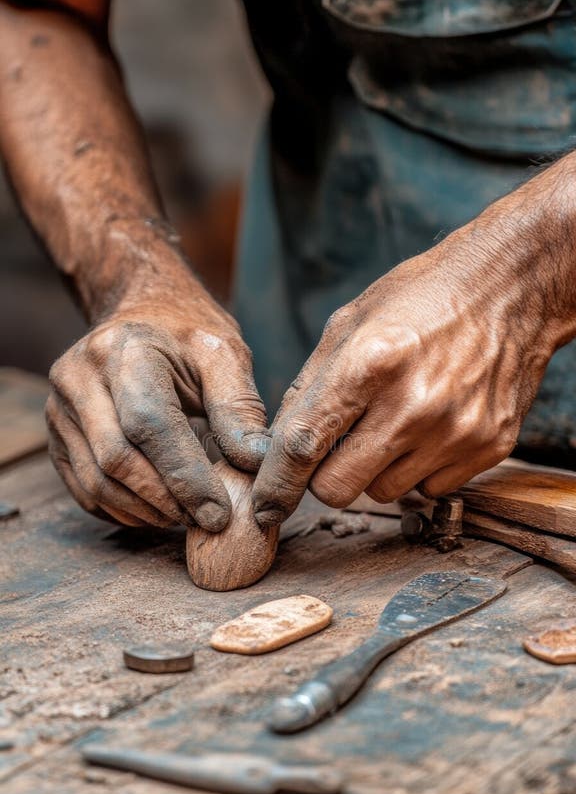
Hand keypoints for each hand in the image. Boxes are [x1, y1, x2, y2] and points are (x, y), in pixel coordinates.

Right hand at [46, 291, 268, 529]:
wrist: (142, 316)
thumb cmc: (187, 338)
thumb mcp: (224, 356)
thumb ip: (240, 409)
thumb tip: (256, 465)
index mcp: (125, 349)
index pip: (149, 424)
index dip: (185, 476)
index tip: (220, 512)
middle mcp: (79, 376)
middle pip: (115, 459)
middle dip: (166, 500)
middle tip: (206, 521)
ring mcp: (60, 408)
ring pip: (96, 482)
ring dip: (145, 512)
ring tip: (187, 516)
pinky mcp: (58, 435)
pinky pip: (84, 490)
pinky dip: (123, 511)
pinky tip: (158, 511)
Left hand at [253, 185, 574, 524]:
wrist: (512, 288)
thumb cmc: (422, 298)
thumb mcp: (350, 322)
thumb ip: (309, 387)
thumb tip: (276, 449)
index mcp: (371, 363)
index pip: (304, 445)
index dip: (276, 483)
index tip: (263, 505)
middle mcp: (415, 404)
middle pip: (338, 488)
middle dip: (327, 475)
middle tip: (340, 442)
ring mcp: (456, 431)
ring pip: (383, 492)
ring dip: (377, 468)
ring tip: (396, 419)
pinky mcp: (489, 447)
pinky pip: (430, 488)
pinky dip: (420, 467)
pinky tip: (431, 424)